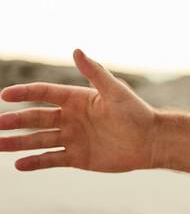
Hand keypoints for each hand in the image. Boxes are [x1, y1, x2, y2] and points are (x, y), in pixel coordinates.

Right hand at [0, 49, 157, 172]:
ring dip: (17, 142)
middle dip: (15, 120)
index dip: (25, 93)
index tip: (5, 95)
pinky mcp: (77, 157)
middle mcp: (71, 118)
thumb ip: (95, 72)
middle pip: (36, 118)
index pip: (45, 94)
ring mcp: (72, 138)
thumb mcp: (115, 91)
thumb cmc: (136, 113)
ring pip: (38, 139)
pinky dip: (35, 162)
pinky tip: (18, 164)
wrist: (151, 141)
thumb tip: (76, 49)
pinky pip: (51, 159)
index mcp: (78, 99)